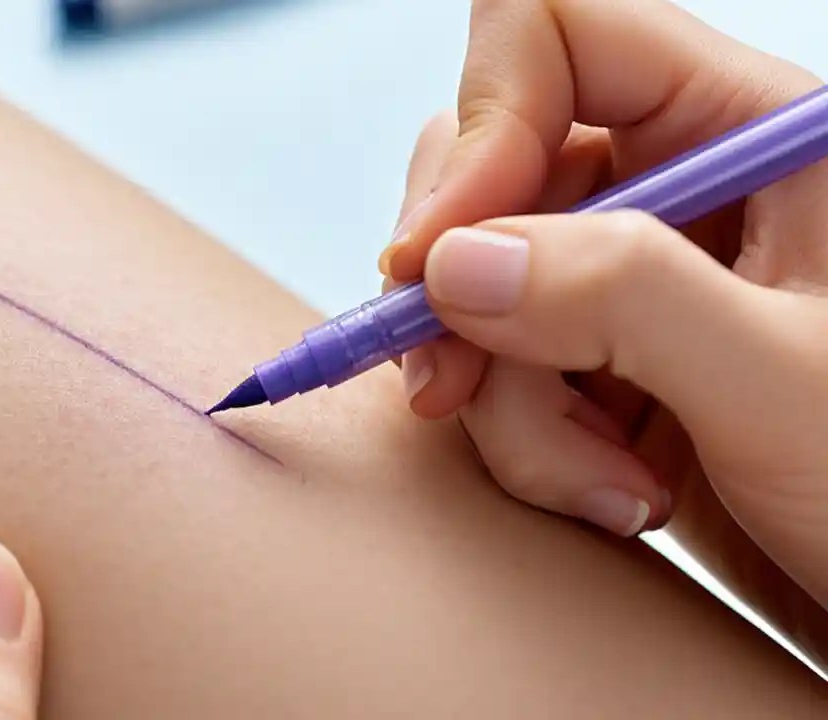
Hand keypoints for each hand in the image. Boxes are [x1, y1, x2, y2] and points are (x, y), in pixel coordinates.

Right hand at [379, 1, 827, 660]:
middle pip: (494, 172)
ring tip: (605, 484)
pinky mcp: (608, 362)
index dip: (484, 132)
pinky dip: (526, 439)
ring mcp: (639, 281)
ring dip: (510, 400)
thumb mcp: (782, 383)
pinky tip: (613, 496)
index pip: (562, 39)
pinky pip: (499, 366)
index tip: (434, 260)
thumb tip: (454, 263)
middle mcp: (685, 186)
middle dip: (469, 294)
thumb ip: (624, 295)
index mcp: (755, 133)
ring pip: (480, 286)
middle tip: (456, 384)